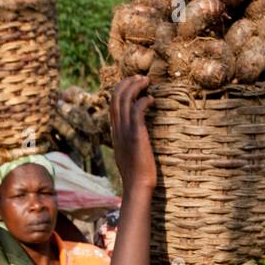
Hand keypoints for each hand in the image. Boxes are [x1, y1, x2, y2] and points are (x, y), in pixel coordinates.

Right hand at [109, 76, 155, 191]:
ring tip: (148, 82)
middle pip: (116, 96)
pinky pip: (137, 109)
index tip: (133, 83)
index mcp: (114, 131)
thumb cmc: (136, 173)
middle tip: (142, 78)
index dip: (121, 89)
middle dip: (128, 82)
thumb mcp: (127, 153)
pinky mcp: (136, 134)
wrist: (137, 186)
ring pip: (125, 99)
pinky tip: (152, 101)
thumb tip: (133, 134)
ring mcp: (125, 131)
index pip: (112, 103)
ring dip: (137, 86)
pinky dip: (144, 100)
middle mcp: (117, 128)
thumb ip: (127, 140)